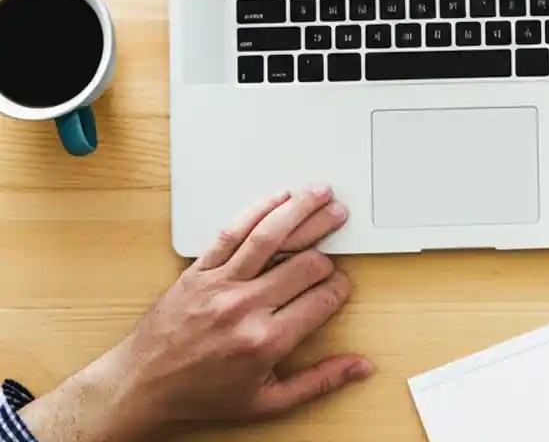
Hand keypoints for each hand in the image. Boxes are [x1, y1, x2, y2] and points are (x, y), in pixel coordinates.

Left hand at [19, 187, 372, 440]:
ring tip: (322, 194)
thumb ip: (319, 382)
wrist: (140, 387)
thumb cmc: (202, 396)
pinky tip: (278, 198)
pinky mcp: (197, 272)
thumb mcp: (268, 402)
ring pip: (270, 237)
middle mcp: (244, 307)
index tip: (342, 284)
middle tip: (340, 227)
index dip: (340, 286)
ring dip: (301, 210)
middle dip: (329, 243)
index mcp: (266, 341)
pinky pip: (231, 233)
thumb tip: (361, 367)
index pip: (321, 299)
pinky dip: (257, 211)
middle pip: (304, 263)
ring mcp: (219, 285)